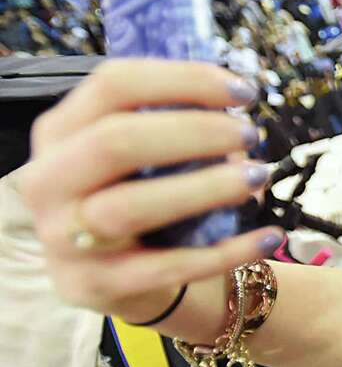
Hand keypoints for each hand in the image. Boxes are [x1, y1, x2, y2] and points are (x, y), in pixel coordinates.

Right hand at [18, 59, 283, 319]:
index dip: (184, 80)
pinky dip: (226, 252)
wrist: (126, 281)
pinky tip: (270, 237)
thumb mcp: (142, 157)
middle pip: (115, 142)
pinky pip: (168, 268)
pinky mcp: (95, 286)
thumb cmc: (144, 196)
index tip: (244, 92)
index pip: (113, 85)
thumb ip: (174, 126)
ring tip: (259, 177)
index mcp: (60, 132)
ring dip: (206, 188)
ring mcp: (64, 239)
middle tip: (250, 134)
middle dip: (194, 132)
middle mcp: (48, 182)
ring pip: (131, 207)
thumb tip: (235, 111)